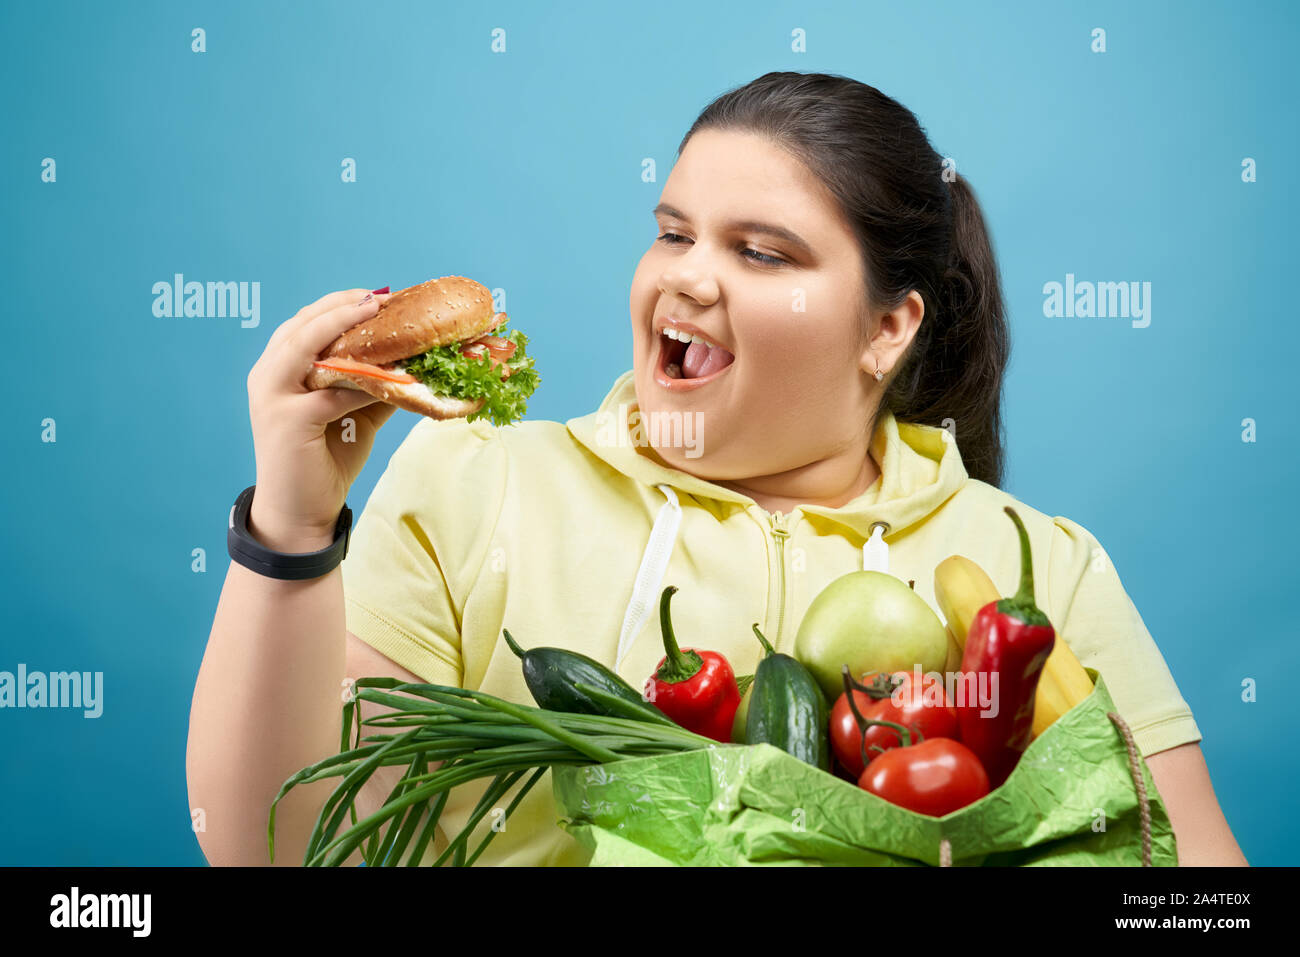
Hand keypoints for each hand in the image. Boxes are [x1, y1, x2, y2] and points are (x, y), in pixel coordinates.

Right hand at [245, 288, 396, 549]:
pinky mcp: (288, 422)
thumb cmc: (325, 461)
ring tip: (376, 312)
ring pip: (306, 346)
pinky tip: (390, 374)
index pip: (305, 322)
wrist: (300, 513)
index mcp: (277, 370)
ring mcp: (273, 398)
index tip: (378, 294)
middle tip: (382, 297)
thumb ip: (374, 385)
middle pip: (303, 325)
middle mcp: (267, 377)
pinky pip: (332, 392)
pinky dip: (362, 380)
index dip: (340, 304)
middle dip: (342, 306)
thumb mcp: (354, 414)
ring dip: (342, 326)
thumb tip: (415, 361)